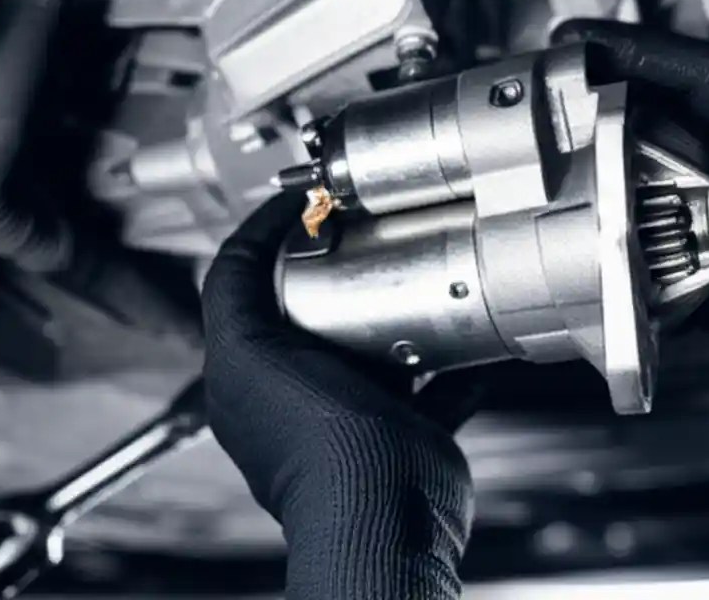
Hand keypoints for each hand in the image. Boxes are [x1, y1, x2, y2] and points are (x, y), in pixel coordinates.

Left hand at [202, 193, 475, 599]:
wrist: (384, 504)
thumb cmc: (314, 441)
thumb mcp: (246, 348)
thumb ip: (235, 287)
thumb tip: (255, 231)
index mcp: (251, 379)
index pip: (248, 293)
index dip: (271, 240)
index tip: (308, 205)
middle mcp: (301, 396)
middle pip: (321, 317)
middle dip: (347, 274)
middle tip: (374, 232)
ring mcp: (358, 415)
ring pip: (383, 350)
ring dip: (405, 317)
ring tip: (427, 273)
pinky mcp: (410, 432)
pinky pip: (438, 389)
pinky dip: (456, 366)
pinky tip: (473, 338)